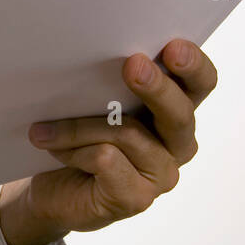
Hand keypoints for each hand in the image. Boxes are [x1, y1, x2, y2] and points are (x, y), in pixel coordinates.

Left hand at [0, 39, 217, 244]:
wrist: (49, 193)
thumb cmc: (75, 142)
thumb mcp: (95, 105)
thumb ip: (110, 85)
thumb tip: (98, 52)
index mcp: (175, 112)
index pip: (200, 85)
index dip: (193, 66)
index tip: (173, 47)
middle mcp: (177, 144)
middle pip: (179, 112)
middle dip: (156, 86)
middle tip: (132, 65)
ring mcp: (161, 175)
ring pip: (128, 134)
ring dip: (80, 126)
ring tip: (44, 128)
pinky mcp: (137, 198)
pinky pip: (106, 159)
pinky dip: (74, 150)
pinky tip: (52, 149)